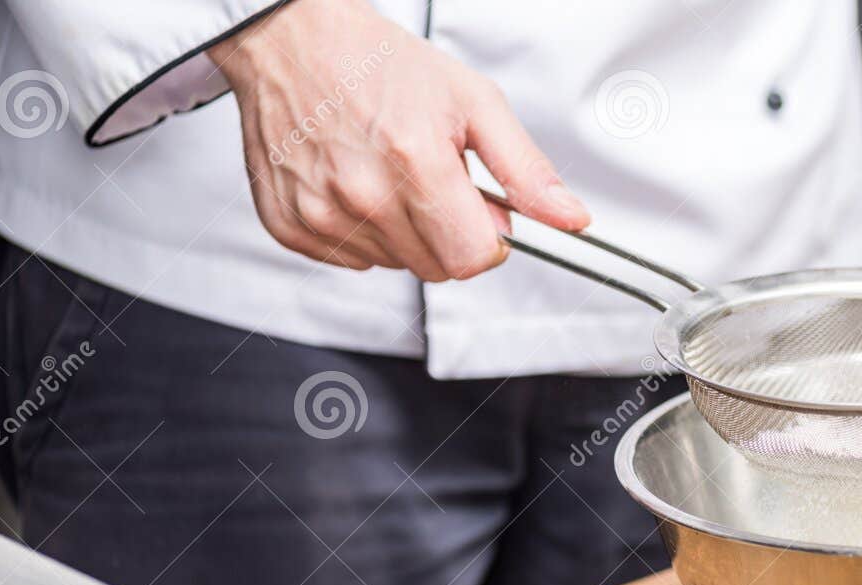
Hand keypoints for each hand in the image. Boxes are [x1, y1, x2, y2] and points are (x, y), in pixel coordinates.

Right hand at [208, 0, 588, 279]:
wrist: (292, 40)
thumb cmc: (378, 64)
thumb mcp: (473, 102)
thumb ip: (526, 169)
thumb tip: (570, 219)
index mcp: (416, 162)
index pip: (474, 258)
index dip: (488, 239)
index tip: (481, 210)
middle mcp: (364, 194)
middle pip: (438, 268)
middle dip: (446, 231)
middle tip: (429, 178)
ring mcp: (321, 214)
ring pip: (396, 265)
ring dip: (404, 232)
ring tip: (388, 173)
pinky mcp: (290, 225)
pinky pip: (351, 260)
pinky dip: (360, 232)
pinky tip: (353, 184)